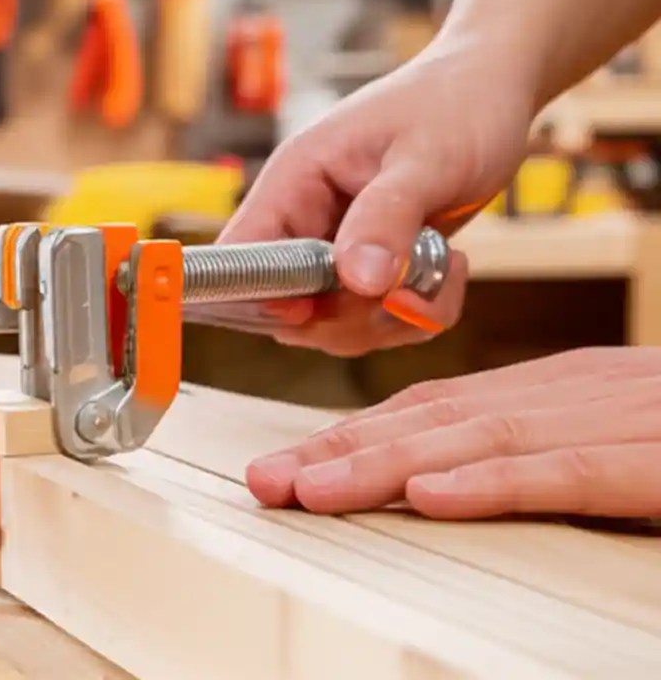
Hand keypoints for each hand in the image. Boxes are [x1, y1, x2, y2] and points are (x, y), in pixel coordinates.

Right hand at [199, 38, 536, 356]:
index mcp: (294, 182)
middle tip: (406, 283)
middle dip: (349, 315)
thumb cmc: (455, 103)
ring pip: (335, 324)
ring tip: (440, 265)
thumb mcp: (427, 157)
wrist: (495, 87)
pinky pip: (377, 321)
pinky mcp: (372, 267)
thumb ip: (389, 217)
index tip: (315, 307)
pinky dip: (418, 314)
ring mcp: (337, 248)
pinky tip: (448, 268)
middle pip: (288, 308)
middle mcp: (305, 220)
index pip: (241, 255)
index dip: (264, 294)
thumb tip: (358, 279)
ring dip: (392, 317)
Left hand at [246, 347, 660, 518]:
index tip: (287, 465)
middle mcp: (572, 395)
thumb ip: (534, 445)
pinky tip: (435, 494)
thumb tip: (446, 472)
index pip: (432, 410)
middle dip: (341, 452)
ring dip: (387, 465)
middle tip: (265, 481)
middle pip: (434, 422)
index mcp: (555, 390)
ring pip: (481, 440)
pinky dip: (497, 480)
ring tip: (313, 488)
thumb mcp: (605, 430)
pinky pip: (569, 471)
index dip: (351, 436)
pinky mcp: (660, 460)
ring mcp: (617, 421)